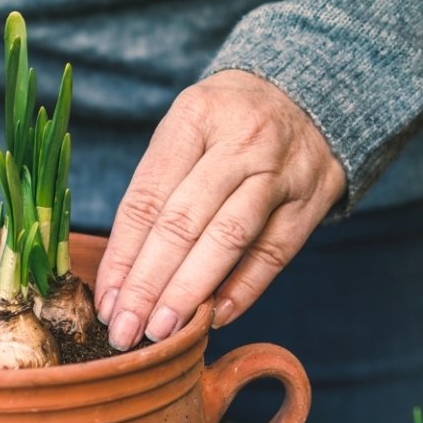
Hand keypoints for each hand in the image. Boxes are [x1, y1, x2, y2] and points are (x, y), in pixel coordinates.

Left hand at [94, 70, 346, 348]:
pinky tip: (215, 318)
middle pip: (184, 222)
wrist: (308, 92)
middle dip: (149, 283)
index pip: (148, 198)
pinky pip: (276, 251)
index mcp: (193, 118)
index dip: (123, 257)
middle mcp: (240, 141)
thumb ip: (157, 192)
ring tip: (163, 330)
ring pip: (230, 238)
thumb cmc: (224, 124)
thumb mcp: (184, 132)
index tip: (107, 303)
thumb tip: (122, 276)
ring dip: (192, 291)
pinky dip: (244, 289)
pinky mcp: (315, 196)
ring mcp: (282, 169)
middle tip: (127, 331)